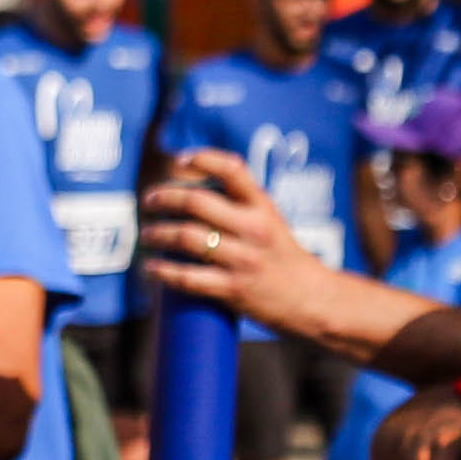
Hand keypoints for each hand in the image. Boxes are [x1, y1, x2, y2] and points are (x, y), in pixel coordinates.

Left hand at [139, 154, 338, 335]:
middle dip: (164, 198)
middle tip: (149, 201)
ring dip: (157, 233)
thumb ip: (241, 204)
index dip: (203, 159)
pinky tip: (151, 268)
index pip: (232, 170)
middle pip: (196, 202)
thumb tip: (194, 187)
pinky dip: (163, 271)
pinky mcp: (233, 289)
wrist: (314, 300)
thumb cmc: (285, 258)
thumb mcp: (271, 221)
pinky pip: (188, 278)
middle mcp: (253, 229)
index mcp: (263, 207)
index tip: (179, 161)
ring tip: (146, 234)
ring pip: (186, 238)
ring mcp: (243, 259)